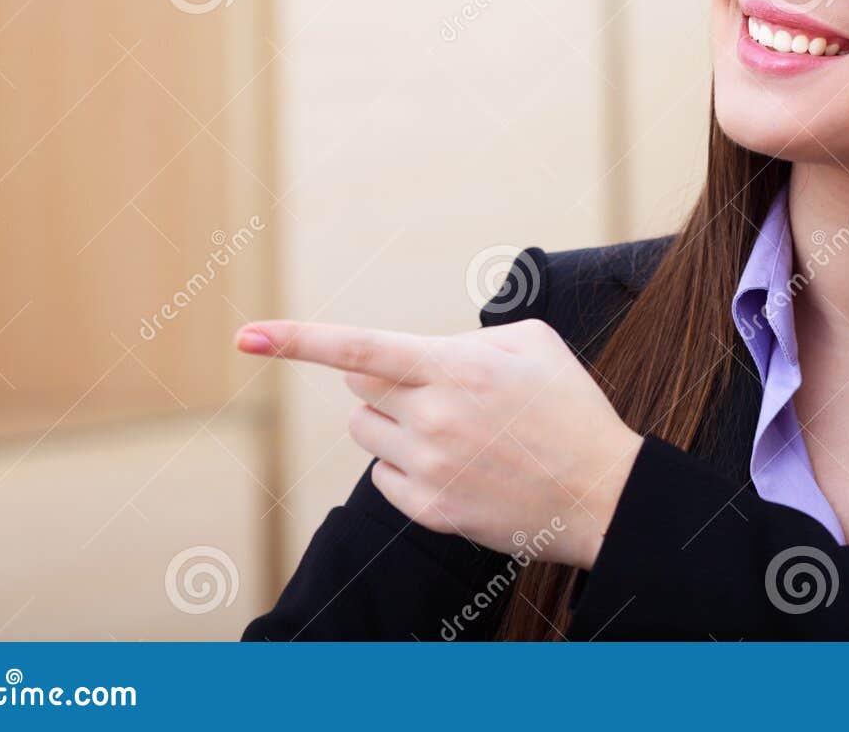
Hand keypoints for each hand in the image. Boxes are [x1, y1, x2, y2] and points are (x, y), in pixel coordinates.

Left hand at [234, 317, 642, 569]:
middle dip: (386, 382)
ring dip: (393, 425)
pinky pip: (383, 478)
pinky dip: (407, 468)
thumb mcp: (534, 344)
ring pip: (366, 433)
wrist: (603, 494)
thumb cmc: (570, 409)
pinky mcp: (431, 511)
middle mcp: (433, 417)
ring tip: (453, 432)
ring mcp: (429, 469)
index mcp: (455, 368)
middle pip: (360, 388)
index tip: (246, 336)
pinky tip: (456, 467)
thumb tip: (412, 356)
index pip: (360, 348)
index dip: (297, 340)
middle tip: (438, 391)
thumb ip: (463, 338)